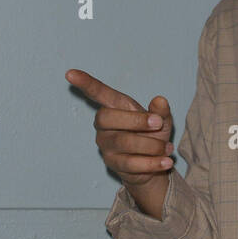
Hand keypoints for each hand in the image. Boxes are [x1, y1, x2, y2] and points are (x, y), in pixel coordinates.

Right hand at [66, 69, 174, 189]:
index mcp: (114, 107)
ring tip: (167, 148)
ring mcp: (105, 145)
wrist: (154, 164)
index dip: (85, 83)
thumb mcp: (162, 120)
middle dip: (135, 120)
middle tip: (158, 123)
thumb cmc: (153, 135)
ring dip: (150, 145)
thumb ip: (161, 111)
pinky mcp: (112, 164)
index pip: (98, 93)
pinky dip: (152, 163)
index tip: (70, 74)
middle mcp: (104, 125)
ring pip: (122, 142)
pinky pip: (130, 163)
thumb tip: (160, 100)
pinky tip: (166, 161)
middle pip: (106, 117)